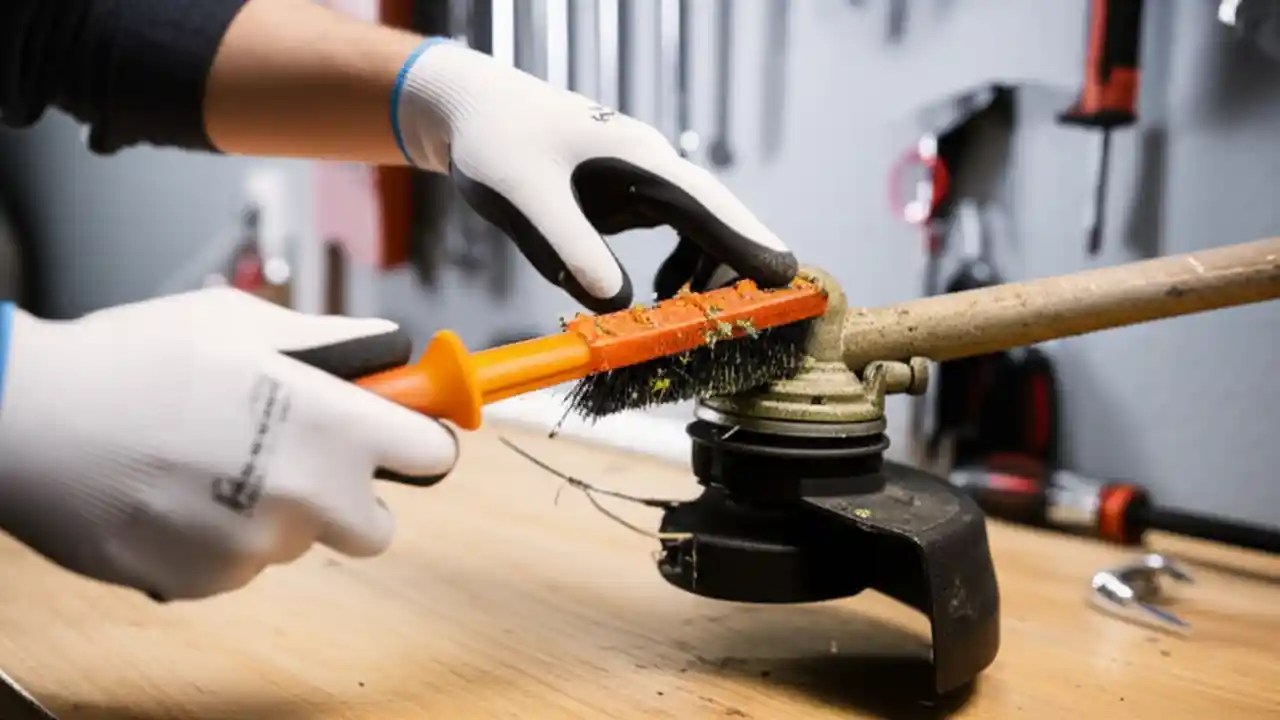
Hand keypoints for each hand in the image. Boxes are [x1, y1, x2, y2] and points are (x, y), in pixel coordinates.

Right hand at [0, 289, 456, 600]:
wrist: (30, 421)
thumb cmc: (134, 359)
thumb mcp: (242, 323)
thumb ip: (330, 342)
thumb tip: (386, 349)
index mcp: (334, 426)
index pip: (433, 456)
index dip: (417, 442)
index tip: (402, 435)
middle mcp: (309, 497)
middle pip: (378, 527)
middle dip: (353, 498)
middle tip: (306, 459)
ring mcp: (257, 548)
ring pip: (299, 543)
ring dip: (278, 514)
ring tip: (213, 462)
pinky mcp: (207, 582)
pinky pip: (241, 565)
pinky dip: (222, 539)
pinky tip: (178, 494)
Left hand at [393, 40, 796, 312]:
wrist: (474, 110)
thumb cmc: (497, 142)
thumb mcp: (525, 196)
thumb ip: (568, 245)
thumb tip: (616, 303)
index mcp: (637, 159)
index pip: (707, 203)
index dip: (747, 241)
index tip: (787, 276)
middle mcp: (652, 167)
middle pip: (717, 218)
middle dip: (739, 266)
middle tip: (748, 320)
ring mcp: (645, 181)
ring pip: (701, 229)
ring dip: (707, 273)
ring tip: (685, 317)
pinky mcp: (631, 196)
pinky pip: (677, 233)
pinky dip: (680, 268)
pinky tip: (659, 296)